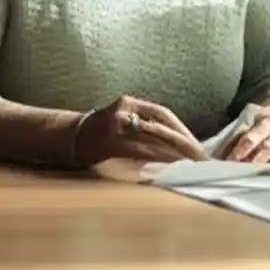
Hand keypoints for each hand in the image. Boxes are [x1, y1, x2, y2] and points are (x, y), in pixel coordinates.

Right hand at [73, 96, 205, 164]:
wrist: (67, 138)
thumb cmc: (99, 134)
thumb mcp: (122, 122)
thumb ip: (144, 126)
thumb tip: (176, 142)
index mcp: (129, 102)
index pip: (162, 113)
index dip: (181, 130)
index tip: (197, 145)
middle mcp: (124, 110)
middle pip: (162, 126)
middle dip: (184, 143)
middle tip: (201, 158)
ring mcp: (116, 125)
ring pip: (153, 139)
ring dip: (175, 153)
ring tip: (190, 165)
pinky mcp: (110, 142)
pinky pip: (140, 151)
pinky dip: (158, 158)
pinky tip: (169, 167)